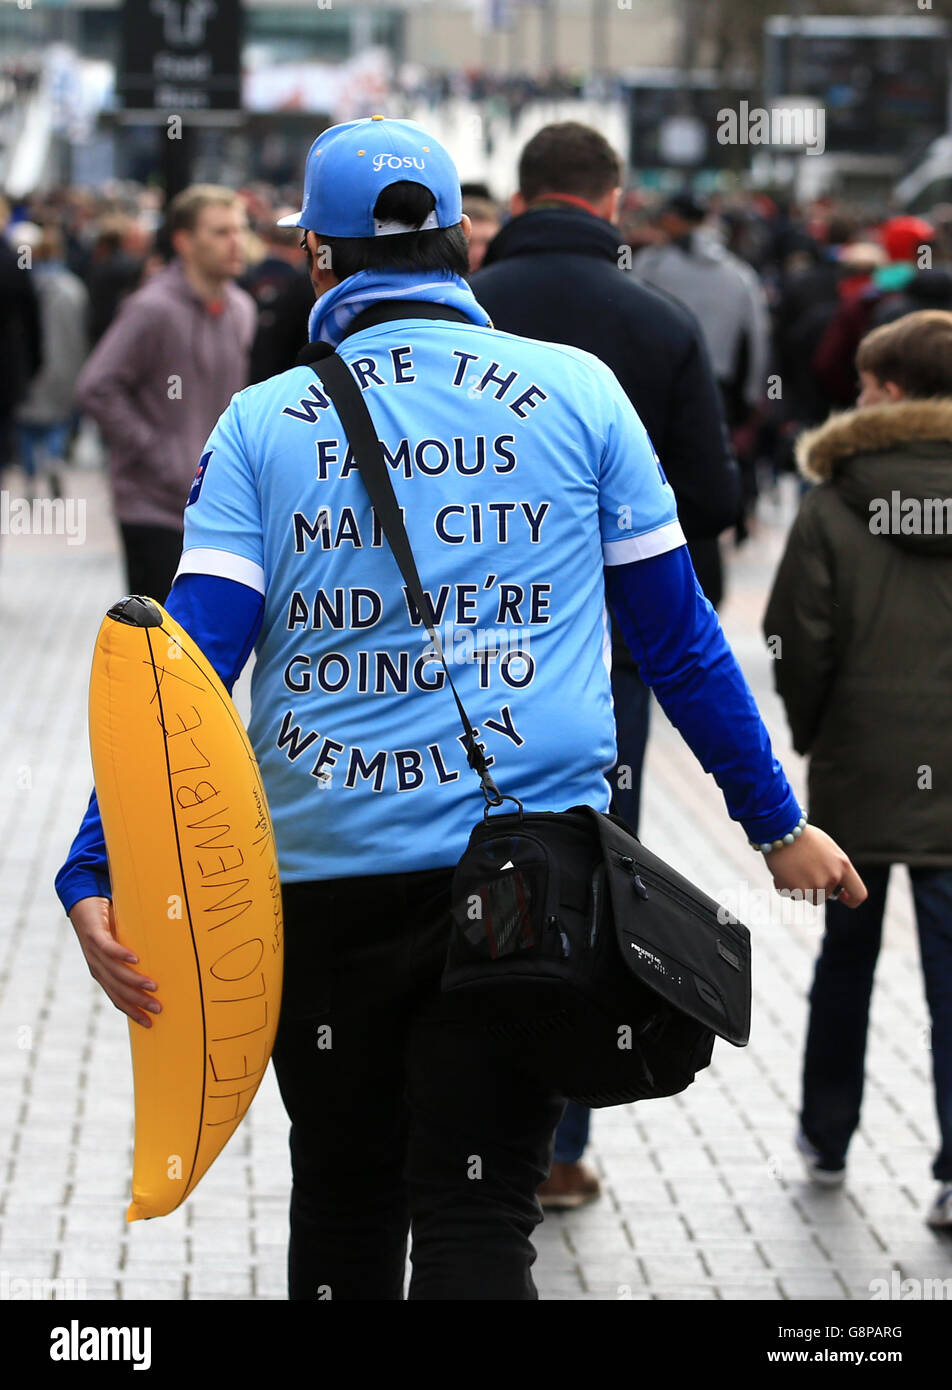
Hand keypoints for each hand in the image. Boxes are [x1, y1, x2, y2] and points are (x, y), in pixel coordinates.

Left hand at [69, 896, 161, 1027]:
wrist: (82, 903)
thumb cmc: (106, 924)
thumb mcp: (119, 946)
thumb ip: (133, 958)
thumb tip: (160, 966)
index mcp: (103, 974)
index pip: (117, 999)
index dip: (132, 1012)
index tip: (149, 1024)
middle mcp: (97, 967)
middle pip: (118, 990)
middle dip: (138, 1001)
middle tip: (158, 1008)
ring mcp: (94, 953)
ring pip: (115, 972)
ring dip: (134, 981)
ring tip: (153, 986)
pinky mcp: (95, 936)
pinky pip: (109, 949)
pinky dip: (122, 955)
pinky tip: (136, 959)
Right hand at [763, 824, 866, 907]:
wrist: (780, 829)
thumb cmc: (803, 836)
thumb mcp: (828, 850)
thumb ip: (835, 867)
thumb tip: (835, 884)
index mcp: (843, 865)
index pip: (858, 894)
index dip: (851, 898)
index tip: (842, 895)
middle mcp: (832, 877)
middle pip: (827, 895)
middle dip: (816, 888)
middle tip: (803, 870)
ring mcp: (815, 885)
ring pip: (810, 897)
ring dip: (802, 889)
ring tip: (792, 869)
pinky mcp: (798, 890)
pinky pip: (793, 896)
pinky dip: (786, 886)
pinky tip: (782, 871)